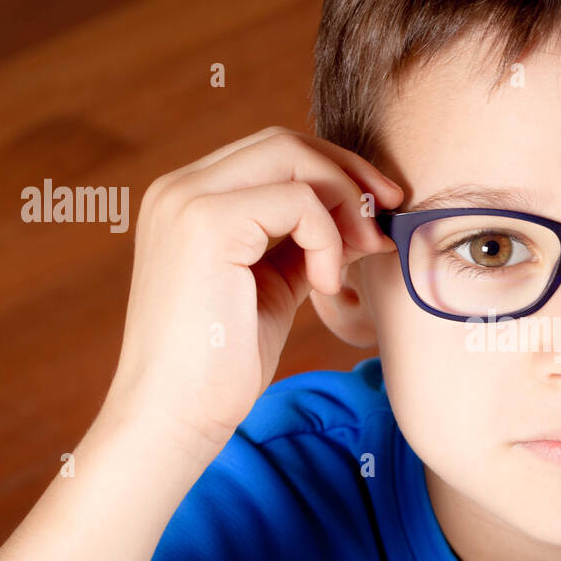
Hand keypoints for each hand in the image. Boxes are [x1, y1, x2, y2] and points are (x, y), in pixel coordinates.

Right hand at [104, 127, 402, 454]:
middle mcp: (179, 188)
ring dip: (342, 206)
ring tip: (353, 262)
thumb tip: (359, 217)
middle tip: (386, 219)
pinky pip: (297, 200)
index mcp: (188, 199)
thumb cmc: (221, 364)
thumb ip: (303, 243)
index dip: (335, 172)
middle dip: (349, 175)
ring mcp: (187, 200)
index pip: (274, 152)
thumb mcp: (273, 286)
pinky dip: (327, 238)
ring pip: (292, 158)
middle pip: (285, 142)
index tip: (378, 211)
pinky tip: (324, 287)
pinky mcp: (206, 224)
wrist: (174, 418)